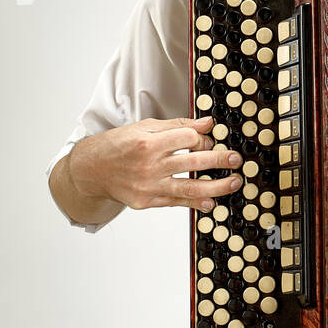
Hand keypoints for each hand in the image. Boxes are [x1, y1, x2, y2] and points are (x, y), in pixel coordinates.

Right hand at [70, 115, 242, 212]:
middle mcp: (149, 166)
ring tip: (234, 182)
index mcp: (148, 143)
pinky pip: (177, 203)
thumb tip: (206, 123)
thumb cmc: (117, 145)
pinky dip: (196, 204)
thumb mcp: (143, 127)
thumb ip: (176, 125)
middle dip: (220, 160)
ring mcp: (149, 186)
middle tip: (236, 159)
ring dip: (217, 186)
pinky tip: (211, 203)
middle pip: (194, 162)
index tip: (207, 140)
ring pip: (190, 187)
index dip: (201, 138)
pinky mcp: (147, 202)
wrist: (91, 171)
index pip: (187, 139)